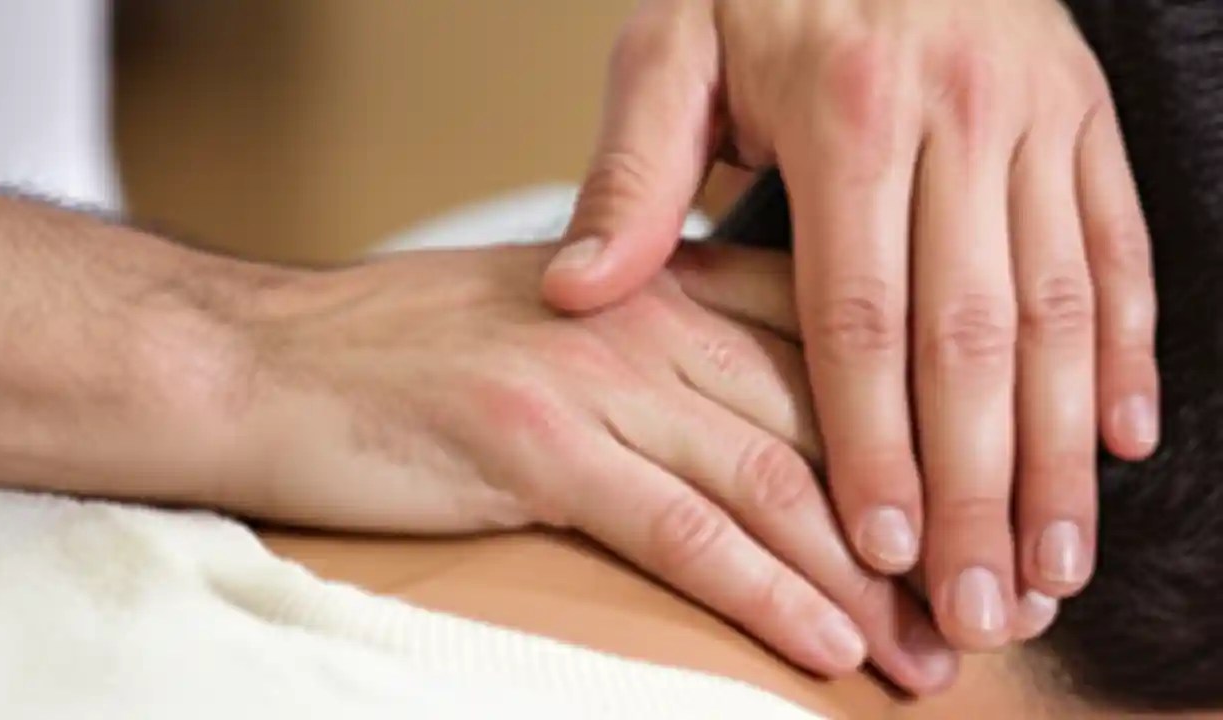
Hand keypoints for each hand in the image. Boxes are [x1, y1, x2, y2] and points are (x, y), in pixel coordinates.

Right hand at [231, 242, 961, 692]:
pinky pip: (684, 530)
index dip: (914, 426)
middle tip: (981, 605)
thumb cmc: (407, 347)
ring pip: (772, 481)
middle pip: (824, 421)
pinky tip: (827, 644)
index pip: (827, 340)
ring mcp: (593, 378)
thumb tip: (749, 408)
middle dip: (916, 520)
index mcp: (656, 279)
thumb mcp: (554, 315)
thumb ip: (656, 339)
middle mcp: (644, 317)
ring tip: (928, 655)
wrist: (268, 360)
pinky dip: (769, 593)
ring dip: (865, 578)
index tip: (973, 511)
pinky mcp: (538, 448)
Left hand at [543, 0, 1158, 648]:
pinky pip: (1121, 249)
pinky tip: (1121, 443)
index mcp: (850, 111)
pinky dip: (1129, 352)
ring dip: (1062, 454)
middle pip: (974, 338)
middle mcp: (961, 120)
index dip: (874, 440)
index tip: (879, 547)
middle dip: (979, 487)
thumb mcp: (671, 46)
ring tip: (1056, 565)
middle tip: (982, 604)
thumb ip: (631, 171)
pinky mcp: (1085, 122)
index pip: (860, 311)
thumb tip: (577, 290)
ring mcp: (1038, 121)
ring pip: (1063, 313)